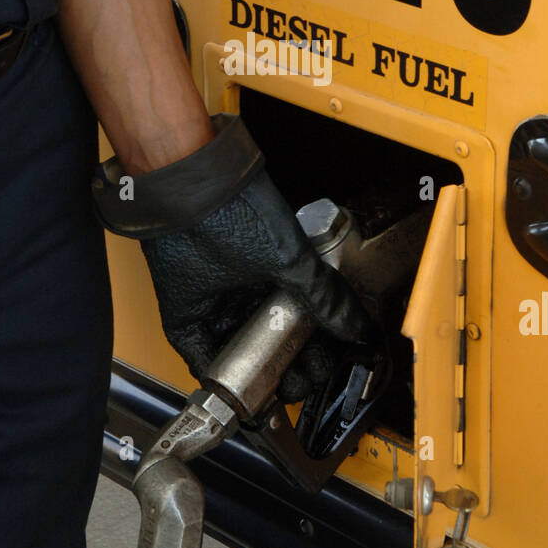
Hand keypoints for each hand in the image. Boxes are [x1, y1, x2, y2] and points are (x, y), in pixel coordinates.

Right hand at [91, 113, 372, 399]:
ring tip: (327, 334)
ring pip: (261, 324)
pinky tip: (315, 302)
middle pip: (251, 353)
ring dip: (294, 329)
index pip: (231, 380)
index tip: (301, 388)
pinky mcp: (234, 263)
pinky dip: (289, 298)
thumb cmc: (210, 210)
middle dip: (291, 359)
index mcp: (193, 327)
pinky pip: (264, 292)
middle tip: (324, 360)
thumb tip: (353, 326)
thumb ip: (321, 296)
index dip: (268, 389)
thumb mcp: (279, 259)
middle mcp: (205, 311)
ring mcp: (219, 286)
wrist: (196, 158)